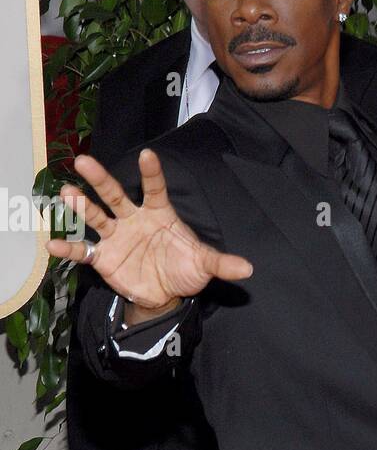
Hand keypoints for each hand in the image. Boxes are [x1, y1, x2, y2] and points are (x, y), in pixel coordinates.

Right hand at [46, 149, 252, 314]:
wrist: (165, 294)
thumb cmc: (183, 270)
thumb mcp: (204, 265)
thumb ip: (221, 263)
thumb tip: (248, 268)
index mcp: (159, 214)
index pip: (155, 189)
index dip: (151, 174)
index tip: (147, 155)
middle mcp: (134, 219)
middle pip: (115, 195)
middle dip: (100, 179)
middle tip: (84, 161)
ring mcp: (116, 236)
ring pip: (96, 216)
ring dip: (81, 207)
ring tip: (67, 193)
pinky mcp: (104, 257)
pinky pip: (84, 250)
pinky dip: (69, 248)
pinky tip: (54, 243)